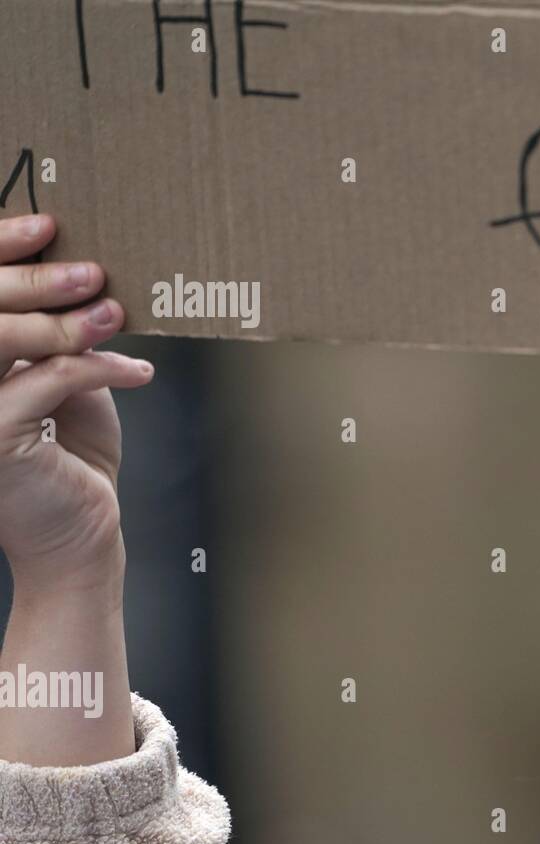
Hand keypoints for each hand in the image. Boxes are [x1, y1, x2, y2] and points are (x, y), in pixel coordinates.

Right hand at [0, 212, 153, 586]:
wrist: (81, 533)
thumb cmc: (73, 457)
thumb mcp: (68, 382)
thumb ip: (59, 335)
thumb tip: (85, 279)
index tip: (46, 227)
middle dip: (35, 280)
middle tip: (92, 270)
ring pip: (2, 339)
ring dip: (64, 321)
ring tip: (115, 315)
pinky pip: (48, 380)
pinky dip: (97, 367)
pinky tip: (138, 374)